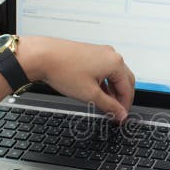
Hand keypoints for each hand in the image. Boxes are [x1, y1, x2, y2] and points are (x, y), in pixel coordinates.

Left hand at [19, 36, 134, 121]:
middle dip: (122, 98)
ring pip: (114, 75)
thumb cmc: (63, 70)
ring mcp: (100, 52)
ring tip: (105, 105)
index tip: (121, 117)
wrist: (42, 56)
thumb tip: (121, 113)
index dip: (125, 106)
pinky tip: (97, 92)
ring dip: (113, 90)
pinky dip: (104, 82)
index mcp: (115, 63)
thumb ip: (109, 106)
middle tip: (116, 112)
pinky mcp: (90, 53)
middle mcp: (110, 55)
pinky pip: (104, 70)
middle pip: (124, 80)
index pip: (127, 89)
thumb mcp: (90, 95)